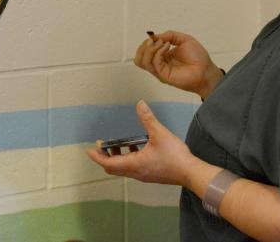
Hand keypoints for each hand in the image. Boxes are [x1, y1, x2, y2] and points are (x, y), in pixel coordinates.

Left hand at [86, 101, 200, 185]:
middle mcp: (136, 172)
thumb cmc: (175, 156)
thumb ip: (147, 118)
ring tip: (116, 144)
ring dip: (117, 157)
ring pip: (123, 168)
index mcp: (134, 164)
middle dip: (104, 156)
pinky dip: (129, 158)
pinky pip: (133, 168)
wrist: (190, 172)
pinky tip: (136, 148)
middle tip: (100, 145)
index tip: (89, 150)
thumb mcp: (159, 133)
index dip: (97, 156)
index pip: (108, 163)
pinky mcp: (151, 174)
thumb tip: (139, 104)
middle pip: (113, 168)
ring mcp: (143, 175)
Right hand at [134, 31, 222, 98]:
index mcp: (162, 56)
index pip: (144, 51)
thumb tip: (155, 36)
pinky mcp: (164, 75)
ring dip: (150, 48)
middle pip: (139, 57)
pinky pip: (154, 63)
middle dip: (144, 46)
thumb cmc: (198, 58)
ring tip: (163, 43)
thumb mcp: (183, 39)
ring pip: (142, 61)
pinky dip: (158, 52)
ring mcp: (160, 70)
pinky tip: (167, 47)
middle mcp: (159, 64)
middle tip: (154, 40)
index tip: (154, 36)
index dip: (147, 42)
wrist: (206, 70)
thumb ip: (169, 34)